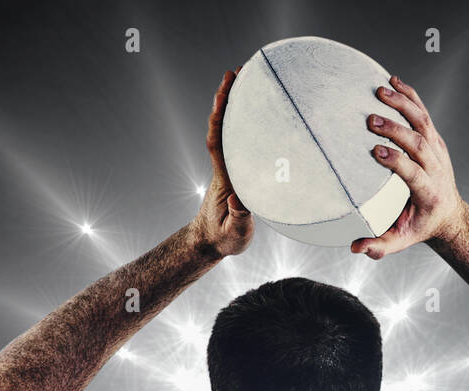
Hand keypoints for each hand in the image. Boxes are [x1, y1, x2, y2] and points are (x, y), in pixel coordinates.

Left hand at [191, 68, 253, 257]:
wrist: (212, 241)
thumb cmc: (225, 239)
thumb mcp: (234, 235)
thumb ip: (238, 220)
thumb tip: (237, 200)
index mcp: (225, 177)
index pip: (218, 142)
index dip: (219, 117)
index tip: (224, 94)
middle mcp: (225, 166)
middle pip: (223, 126)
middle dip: (227, 98)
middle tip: (238, 70)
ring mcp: (230, 166)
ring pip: (231, 130)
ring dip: (236, 104)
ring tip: (248, 77)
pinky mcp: (237, 169)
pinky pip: (240, 139)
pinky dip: (244, 120)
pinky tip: (257, 106)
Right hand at [352, 75, 465, 259]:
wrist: (448, 213)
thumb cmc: (419, 227)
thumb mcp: (402, 241)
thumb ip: (379, 246)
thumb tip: (354, 248)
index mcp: (428, 192)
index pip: (414, 173)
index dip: (398, 161)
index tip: (376, 151)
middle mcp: (436, 167)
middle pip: (419, 143)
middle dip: (396, 130)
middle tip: (370, 120)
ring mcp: (438, 150)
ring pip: (423, 122)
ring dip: (403, 105)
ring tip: (380, 90)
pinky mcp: (435, 139)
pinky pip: (423, 113)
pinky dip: (410, 96)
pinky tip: (393, 80)